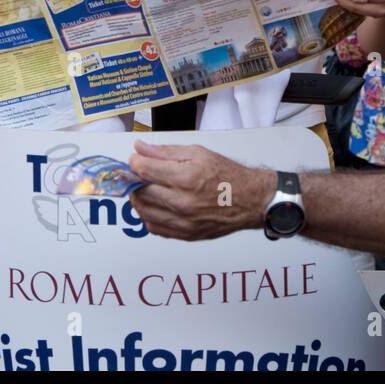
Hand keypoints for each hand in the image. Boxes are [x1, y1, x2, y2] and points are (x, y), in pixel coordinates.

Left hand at [128, 140, 272, 240]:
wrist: (250, 200)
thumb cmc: (227, 176)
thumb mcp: (197, 153)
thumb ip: (165, 152)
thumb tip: (140, 148)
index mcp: (185, 178)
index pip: (143, 170)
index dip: (134, 162)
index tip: (135, 159)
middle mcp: (182, 202)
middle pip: (140, 192)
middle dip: (135, 180)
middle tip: (140, 173)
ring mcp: (183, 221)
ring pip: (143, 211)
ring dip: (140, 198)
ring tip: (148, 188)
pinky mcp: (185, 234)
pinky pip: (154, 227)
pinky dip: (150, 215)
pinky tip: (158, 204)